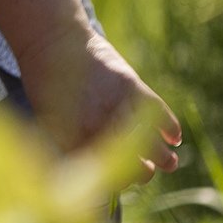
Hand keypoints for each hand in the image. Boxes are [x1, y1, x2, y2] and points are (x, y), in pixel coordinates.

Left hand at [16, 26, 181, 184]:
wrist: (50, 41)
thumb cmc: (47, 82)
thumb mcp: (51, 118)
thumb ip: (72, 142)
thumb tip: (89, 169)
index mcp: (72, 141)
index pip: (102, 175)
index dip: (116, 181)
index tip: (123, 180)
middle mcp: (94, 129)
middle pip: (130, 164)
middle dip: (141, 173)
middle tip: (147, 173)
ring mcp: (114, 108)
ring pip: (148, 144)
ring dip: (162, 158)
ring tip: (169, 163)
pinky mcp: (131, 87)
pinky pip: (159, 114)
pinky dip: (170, 127)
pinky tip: (174, 136)